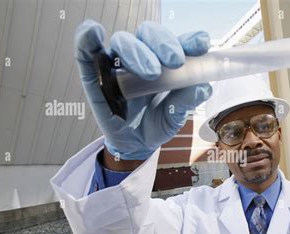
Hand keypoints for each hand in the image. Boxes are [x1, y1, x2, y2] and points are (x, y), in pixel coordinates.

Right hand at [74, 20, 211, 159]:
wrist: (135, 144)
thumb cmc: (156, 124)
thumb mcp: (174, 117)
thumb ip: (186, 101)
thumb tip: (203, 87)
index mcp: (166, 62)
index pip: (177, 42)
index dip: (189, 40)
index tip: (202, 44)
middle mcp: (142, 56)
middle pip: (149, 34)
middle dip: (163, 43)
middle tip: (175, 62)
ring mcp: (117, 64)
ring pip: (124, 42)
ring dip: (138, 52)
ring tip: (151, 73)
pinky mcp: (94, 75)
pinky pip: (86, 53)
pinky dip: (86, 39)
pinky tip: (93, 32)